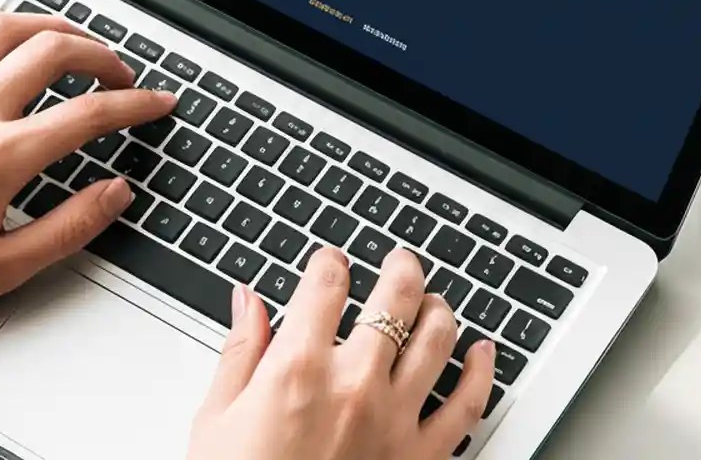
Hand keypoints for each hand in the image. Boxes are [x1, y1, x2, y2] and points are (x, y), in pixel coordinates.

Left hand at [0, 12, 175, 336]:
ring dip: (48, 26)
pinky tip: (4, 34)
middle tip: (123, 75)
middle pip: (50, 52)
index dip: (135, 105)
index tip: (157, 103)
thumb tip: (115, 193)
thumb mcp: (3, 269)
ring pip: (1, 29)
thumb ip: (70, 226)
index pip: (86, 114)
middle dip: (101, 55)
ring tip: (75, 41)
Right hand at [188, 248, 495, 459]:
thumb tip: (247, 301)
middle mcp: (354, 384)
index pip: (326, 283)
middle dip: (400, 268)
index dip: (330, 260)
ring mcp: (394, 419)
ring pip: (437, 340)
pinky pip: (467, 406)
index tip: (330, 261)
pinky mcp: (420, 457)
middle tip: (400, 261)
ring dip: (439, 309)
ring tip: (433, 300)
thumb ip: (241, 351)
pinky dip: (482, 373)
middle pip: (396, 297)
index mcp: (298, 368)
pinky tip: (483, 353)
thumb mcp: (217, 419)